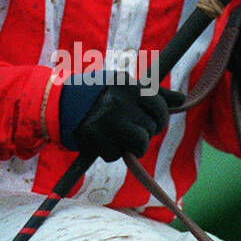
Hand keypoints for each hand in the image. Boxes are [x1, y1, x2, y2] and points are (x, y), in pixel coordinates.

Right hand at [59, 73, 183, 162]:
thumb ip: (154, 94)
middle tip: (128, 127)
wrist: (59, 103)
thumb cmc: (97, 93)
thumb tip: (182, 99)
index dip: (160, 118)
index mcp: (128, 86)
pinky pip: (116, 155)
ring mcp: (107, 122)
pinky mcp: (95, 140)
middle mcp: (119, 103)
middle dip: (143, 132)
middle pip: (151, 129)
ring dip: (133, 146)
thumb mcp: (124, 85)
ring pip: (140, 145)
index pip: (160, 107)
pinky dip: (111, 152)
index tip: (153, 121)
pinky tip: (101, 139)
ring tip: (119, 137)